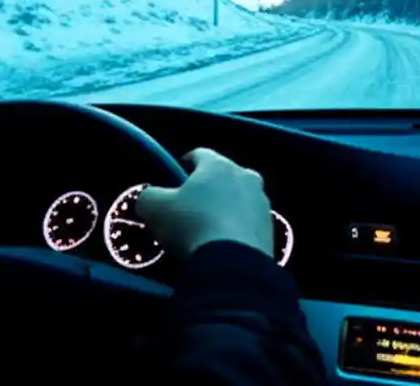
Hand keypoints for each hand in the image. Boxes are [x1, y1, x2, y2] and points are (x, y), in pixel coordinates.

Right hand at [137, 148, 272, 258]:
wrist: (232, 265)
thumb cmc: (191, 225)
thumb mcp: (154, 207)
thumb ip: (148, 195)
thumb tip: (150, 197)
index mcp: (220, 165)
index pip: (199, 154)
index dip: (183, 165)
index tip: (174, 179)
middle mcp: (247, 177)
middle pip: (223, 177)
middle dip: (208, 189)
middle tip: (189, 208)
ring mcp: (263, 204)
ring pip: (239, 200)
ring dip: (225, 210)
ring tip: (207, 231)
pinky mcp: (271, 231)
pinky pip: (248, 225)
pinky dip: (236, 231)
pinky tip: (223, 246)